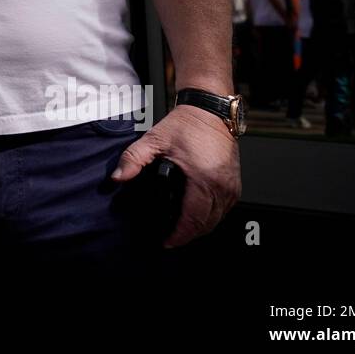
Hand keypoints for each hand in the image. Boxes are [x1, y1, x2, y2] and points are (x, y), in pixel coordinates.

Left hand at [110, 103, 240, 247]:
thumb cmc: (187, 125)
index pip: (192, 219)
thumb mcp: (154, 140)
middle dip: (187, 236)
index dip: (179, 236)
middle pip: (206, 225)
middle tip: (171, 239)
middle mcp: (222, 185)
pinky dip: (211, 217)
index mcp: (203, 178)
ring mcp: (231, 185)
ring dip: (200, 229)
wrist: (209, 111)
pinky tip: (198, 218)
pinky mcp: (235, 183)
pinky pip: (225, 210)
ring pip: (217, 220)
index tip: (166, 242)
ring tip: (182, 232)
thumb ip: (133, 159)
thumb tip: (118, 177)